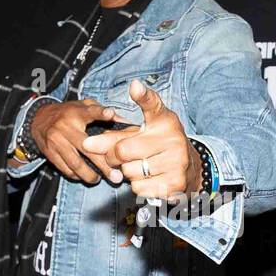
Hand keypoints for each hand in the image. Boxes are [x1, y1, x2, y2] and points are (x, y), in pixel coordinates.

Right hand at [30, 98, 119, 183]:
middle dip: (103, 165)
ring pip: (76, 164)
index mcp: (76, 113)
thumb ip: (102, 112)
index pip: (90, 111)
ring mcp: (57, 142)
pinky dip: (76, 176)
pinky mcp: (50, 153)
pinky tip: (84, 176)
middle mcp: (66, 127)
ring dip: (89, 175)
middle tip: (116, 176)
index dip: (101, 113)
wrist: (38, 119)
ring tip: (99, 179)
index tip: (110, 114)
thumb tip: (124, 121)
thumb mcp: (83, 106)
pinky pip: (65, 169)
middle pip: (87, 149)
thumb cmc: (67, 113)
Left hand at [80, 80, 201, 198]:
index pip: (152, 105)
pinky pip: (139, 188)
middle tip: (118, 157)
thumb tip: (87, 143)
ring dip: (127, 172)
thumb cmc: (157, 145)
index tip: (134, 87)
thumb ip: (114, 135)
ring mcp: (176, 161)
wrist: (188, 168)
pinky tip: (149, 178)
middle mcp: (173, 138)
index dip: (142, 96)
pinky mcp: (175, 183)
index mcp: (164, 121)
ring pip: (130, 172)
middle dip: (113, 157)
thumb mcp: (141, 133)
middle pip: (123, 150)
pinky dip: (138, 186)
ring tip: (140, 166)